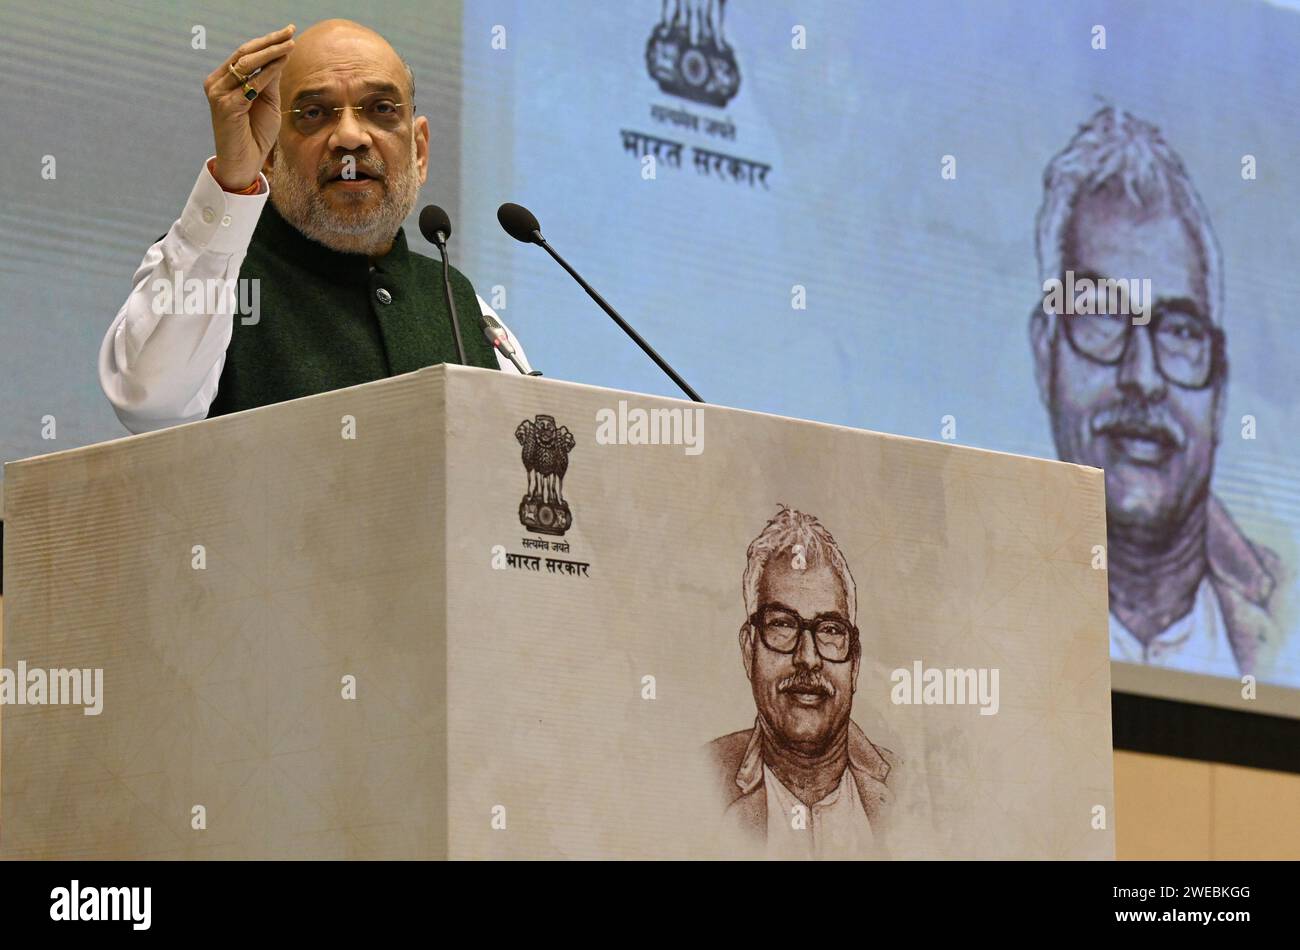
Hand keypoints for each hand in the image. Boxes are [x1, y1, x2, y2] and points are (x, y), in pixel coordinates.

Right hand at [204, 25, 295, 191]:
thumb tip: (280, 56)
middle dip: (270, 41)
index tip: (288, 32)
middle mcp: (216, 83)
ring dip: (271, 52)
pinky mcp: (226, 105)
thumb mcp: (266, 102)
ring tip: (290, 44)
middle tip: (290, 31)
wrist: (243, 162)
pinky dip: (268, 71)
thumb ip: (269, 80)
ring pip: (247, 64)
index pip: (245, 53)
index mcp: (223, 80)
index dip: (267, 41)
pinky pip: (252, 83)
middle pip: (245, 53)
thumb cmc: (255, 134)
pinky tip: (282, 62)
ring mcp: (218, 93)